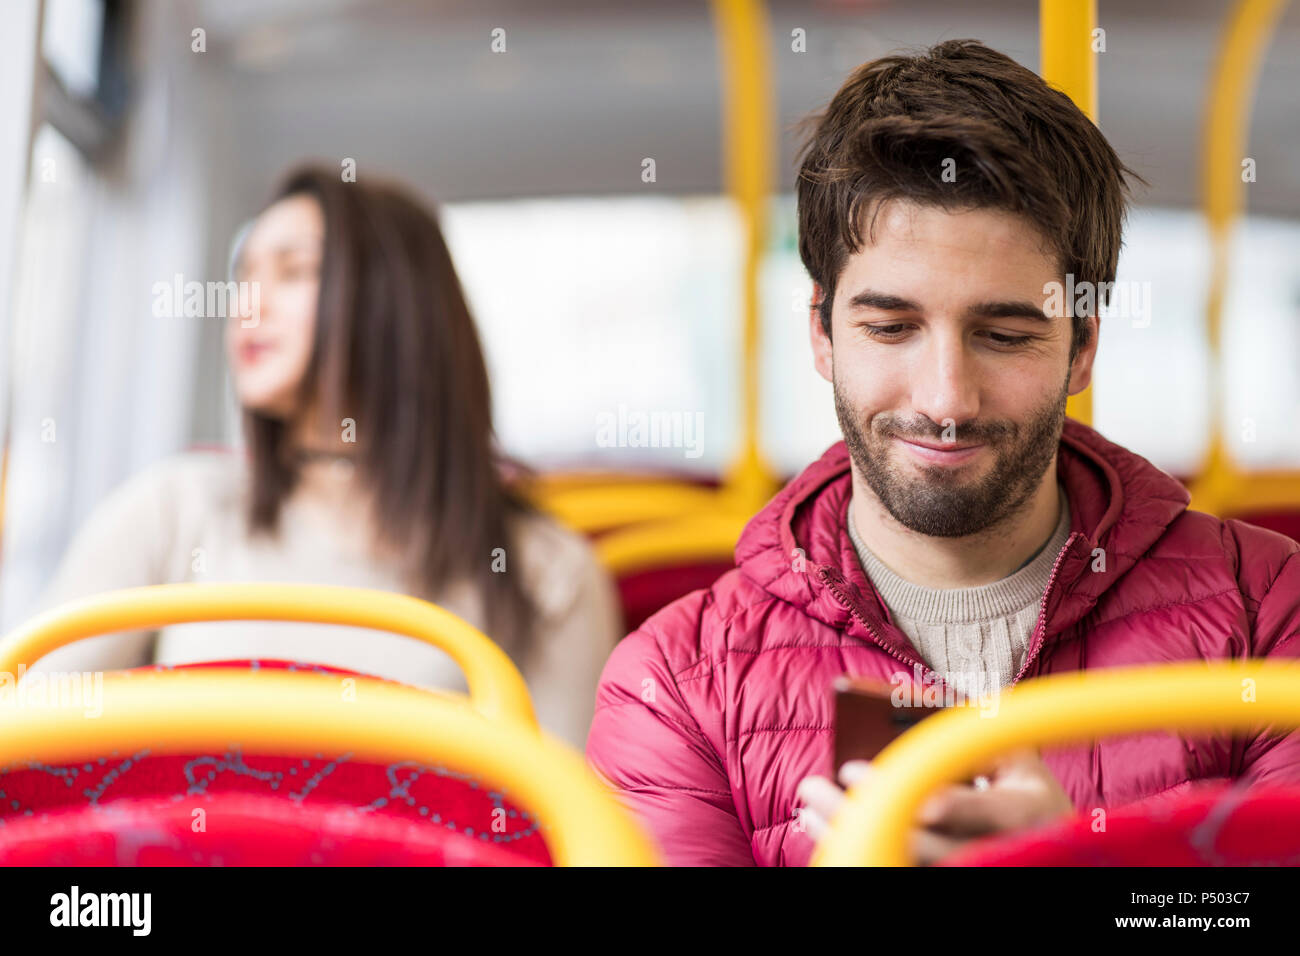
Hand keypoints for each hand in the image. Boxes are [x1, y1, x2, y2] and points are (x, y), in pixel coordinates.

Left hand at [795, 748, 1075, 864]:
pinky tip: (825, 833)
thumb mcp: (1015, 753)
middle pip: (924, 845)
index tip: (859, 772)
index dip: (923, 795)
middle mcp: (1005, 850)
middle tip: (813, 788)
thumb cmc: (1022, 788)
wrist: (1052, 847)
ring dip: (848, 837)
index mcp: (1025, 809)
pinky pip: (899, 868)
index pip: (976, 809)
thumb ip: (976, 729)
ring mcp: (977, 872)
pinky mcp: (954, 880)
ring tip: (807, 810)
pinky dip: (858, 850)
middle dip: (861, 814)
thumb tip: (911, 698)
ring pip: (904, 863)